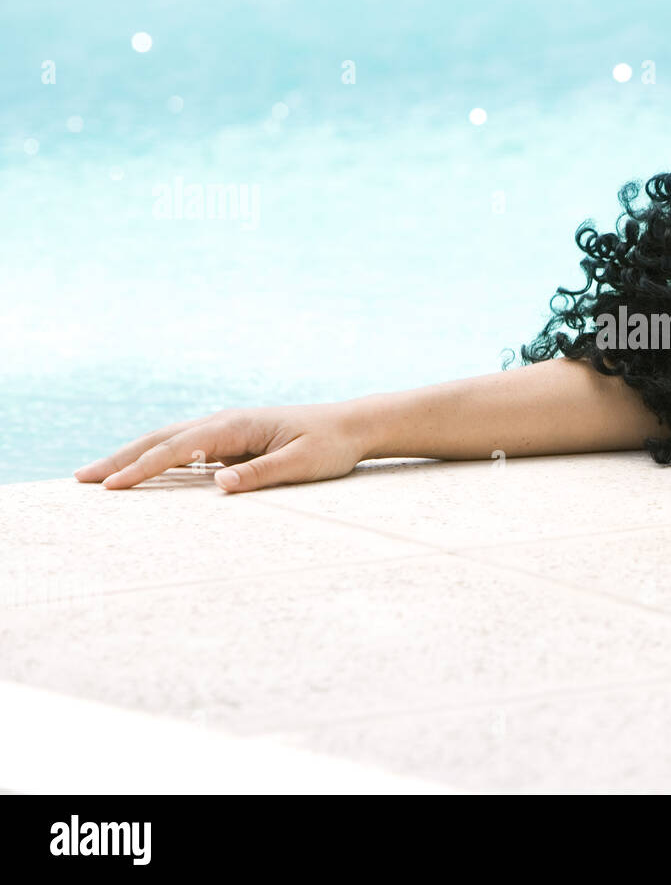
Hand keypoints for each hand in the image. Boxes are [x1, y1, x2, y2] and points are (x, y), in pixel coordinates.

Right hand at [74, 403, 369, 491]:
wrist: (352, 426)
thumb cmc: (330, 445)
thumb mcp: (301, 464)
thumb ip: (259, 474)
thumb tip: (218, 485)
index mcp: (236, 425)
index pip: (177, 448)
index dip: (143, 468)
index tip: (112, 486)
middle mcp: (225, 422)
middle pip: (161, 439)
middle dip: (120, 459)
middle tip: (80, 480)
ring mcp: (226, 430)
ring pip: (169, 442)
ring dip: (132, 457)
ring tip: (98, 476)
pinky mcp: (232, 441)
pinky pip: (186, 451)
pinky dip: (157, 460)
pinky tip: (140, 473)